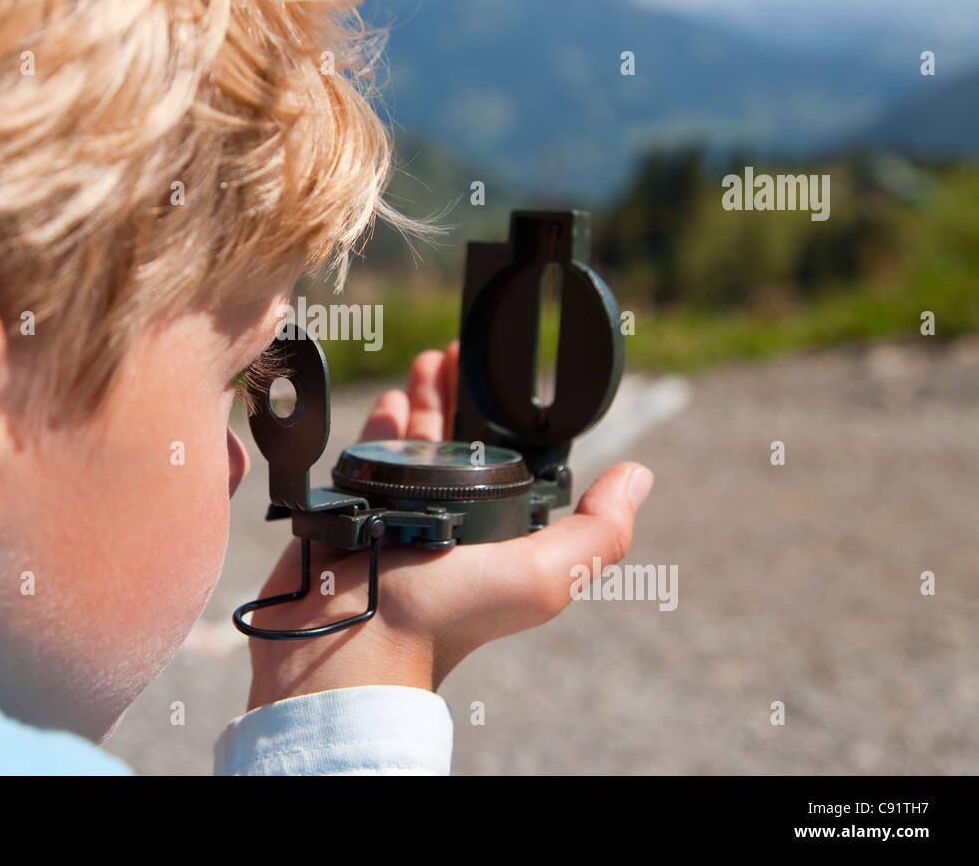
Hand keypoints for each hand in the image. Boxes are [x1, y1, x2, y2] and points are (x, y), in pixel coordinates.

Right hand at [245, 342, 652, 709]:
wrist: (349, 639)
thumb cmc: (442, 615)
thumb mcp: (541, 576)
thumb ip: (598, 532)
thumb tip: (640, 476)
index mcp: (496, 534)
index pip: (507, 458)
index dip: (507, 414)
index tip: (503, 371)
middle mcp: (450, 522)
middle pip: (458, 440)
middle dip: (459, 392)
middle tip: (456, 350)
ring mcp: (398, 515)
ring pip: (414, 444)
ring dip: (421, 399)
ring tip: (425, 362)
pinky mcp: (354, 511)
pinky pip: (369, 459)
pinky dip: (380, 428)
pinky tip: (388, 401)